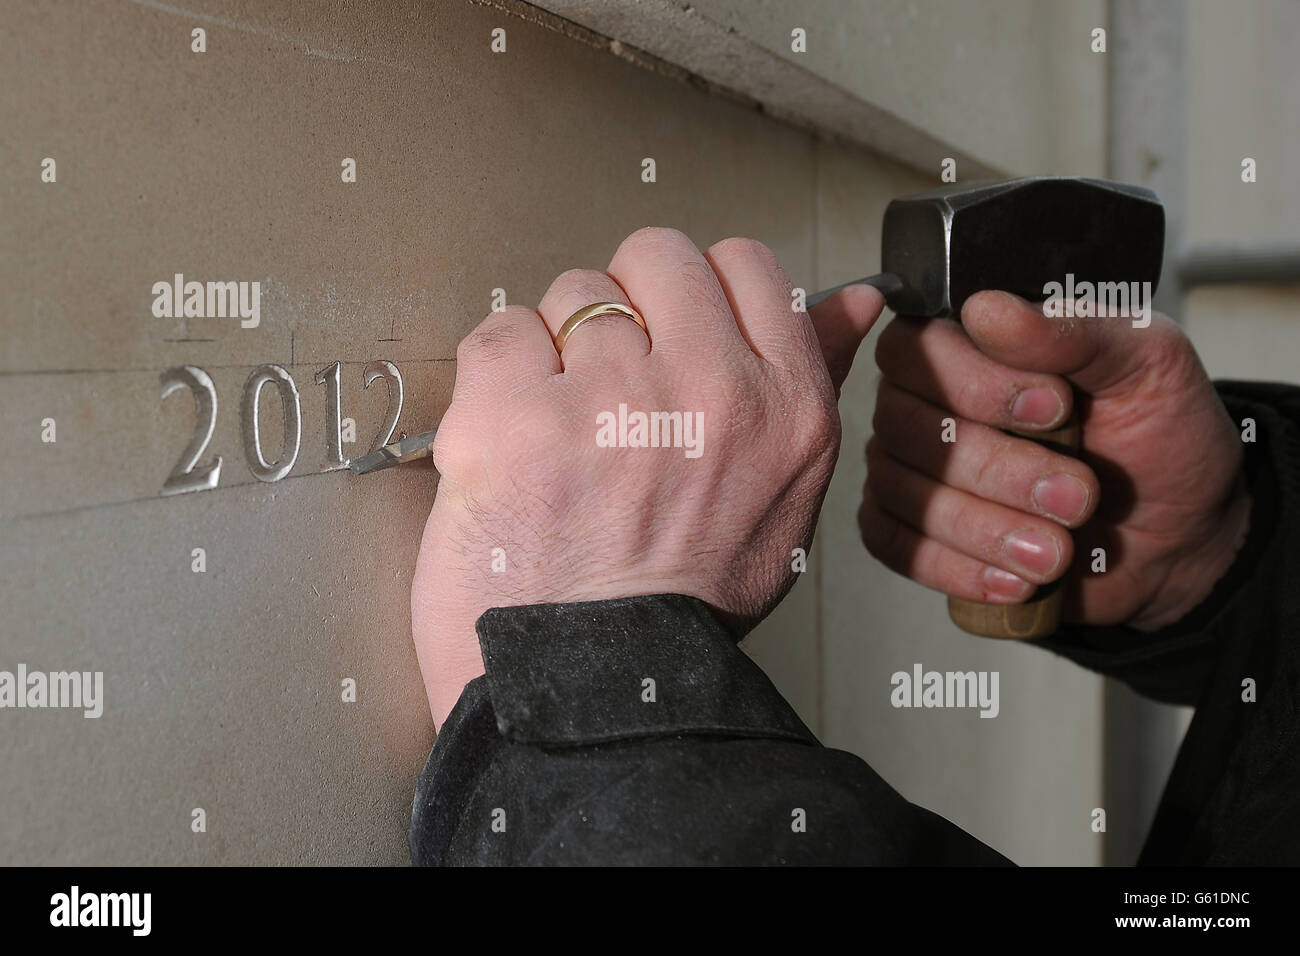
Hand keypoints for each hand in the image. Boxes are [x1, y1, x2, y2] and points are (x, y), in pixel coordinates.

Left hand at [412, 228, 884, 726]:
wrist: (588, 686)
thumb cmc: (680, 605)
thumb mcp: (785, 502)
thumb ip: (815, 384)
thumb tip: (856, 299)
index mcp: (785, 411)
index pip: (746, 264)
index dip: (700, 293)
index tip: (677, 332)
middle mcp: (708, 394)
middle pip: (656, 256)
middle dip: (629, 307)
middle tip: (614, 385)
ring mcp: (610, 402)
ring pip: (573, 294)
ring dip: (560, 353)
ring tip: (566, 435)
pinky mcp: (515, 418)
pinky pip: (500, 333)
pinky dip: (496, 379)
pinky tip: (516, 441)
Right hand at [861, 290, 1250, 632]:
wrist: (1180, 533)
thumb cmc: (1161, 434)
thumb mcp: (1147, 363)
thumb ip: (1072, 331)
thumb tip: (986, 309)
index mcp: (970, 344)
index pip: (915, 348)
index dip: (973, 384)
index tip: (1054, 409)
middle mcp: (926, 402)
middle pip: (904, 427)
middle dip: (997, 469)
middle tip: (1079, 495)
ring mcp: (912, 469)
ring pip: (903, 493)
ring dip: (987, 529)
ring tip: (1059, 551)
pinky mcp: (916, 532)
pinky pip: (895, 547)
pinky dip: (956, 568)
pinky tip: (1016, 579)